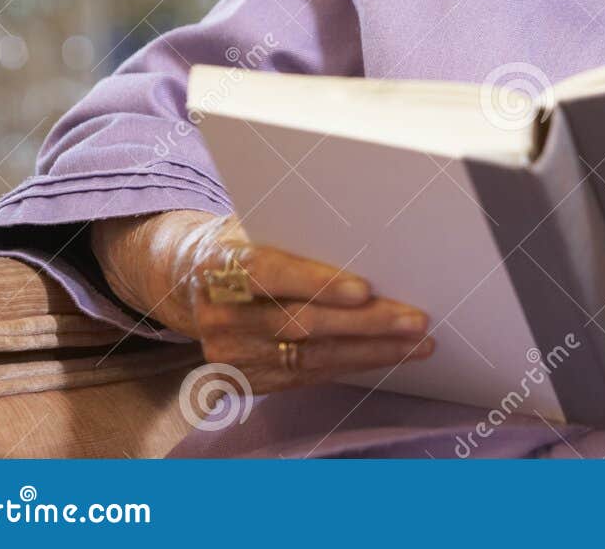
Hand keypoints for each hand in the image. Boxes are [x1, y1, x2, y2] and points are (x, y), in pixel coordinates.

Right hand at [90, 210, 433, 391]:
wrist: (187, 278)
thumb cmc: (241, 241)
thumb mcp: (254, 224)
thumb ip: (295, 230)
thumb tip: (365, 226)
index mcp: (219, 264)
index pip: (270, 273)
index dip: (318, 282)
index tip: (365, 289)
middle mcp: (219, 315)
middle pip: (300, 323)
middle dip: (365, 324)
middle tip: (415, 320)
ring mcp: (229, 354)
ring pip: (311, 358)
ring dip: (371, 352)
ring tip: (417, 343)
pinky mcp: (244, 380)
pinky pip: (307, 378)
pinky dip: (351, 366)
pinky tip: (386, 358)